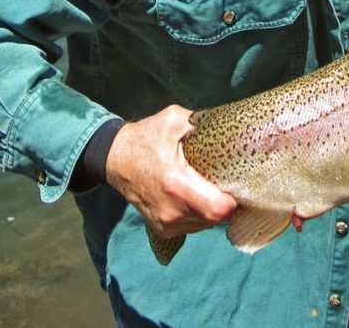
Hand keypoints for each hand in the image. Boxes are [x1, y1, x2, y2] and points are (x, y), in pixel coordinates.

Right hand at [104, 105, 236, 237]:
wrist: (115, 159)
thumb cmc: (146, 137)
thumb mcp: (173, 119)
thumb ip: (202, 123)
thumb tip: (230, 128)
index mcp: (176, 182)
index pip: (219, 209)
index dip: (233, 200)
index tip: (233, 184)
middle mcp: (171, 210)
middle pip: (216, 219)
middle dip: (225, 203)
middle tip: (223, 183)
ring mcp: (165, 223)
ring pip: (206, 225)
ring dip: (211, 210)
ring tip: (206, 188)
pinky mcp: (162, 230)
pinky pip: (193, 227)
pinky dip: (199, 215)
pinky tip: (194, 197)